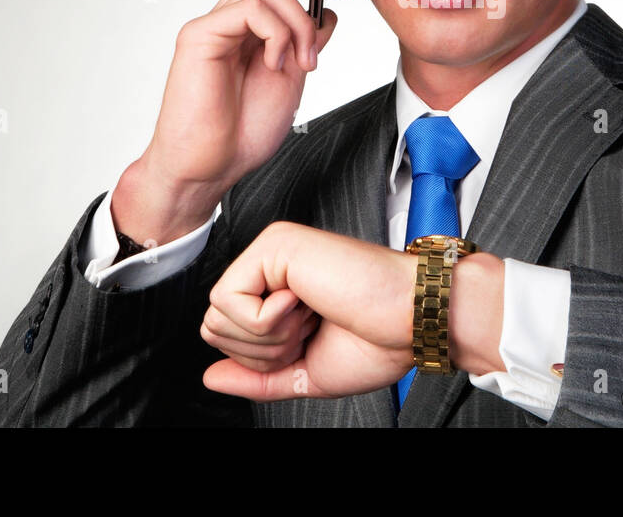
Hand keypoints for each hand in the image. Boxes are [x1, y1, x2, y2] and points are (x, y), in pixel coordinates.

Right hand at [112, 0, 347, 243]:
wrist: (209, 168)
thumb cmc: (243, 131)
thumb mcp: (294, 78)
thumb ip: (308, 41)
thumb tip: (328, 11)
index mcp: (256, 26)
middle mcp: (233, 17)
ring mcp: (215, 23)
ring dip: (300, 22)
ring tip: (304, 62)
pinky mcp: (200, 35)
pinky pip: (249, 7)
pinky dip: (276, 32)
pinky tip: (277, 63)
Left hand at [199, 222, 506, 400]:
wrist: (413, 321)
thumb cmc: (378, 341)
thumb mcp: (303, 372)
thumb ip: (255, 376)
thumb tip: (209, 378)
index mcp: (277, 288)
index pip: (224, 333)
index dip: (260, 359)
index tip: (308, 341)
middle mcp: (270, 264)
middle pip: (213, 326)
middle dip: (261, 351)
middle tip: (309, 329)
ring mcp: (271, 250)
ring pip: (216, 316)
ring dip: (268, 337)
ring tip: (311, 315)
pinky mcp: (274, 245)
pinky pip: (228, 301)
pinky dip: (267, 322)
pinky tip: (305, 303)